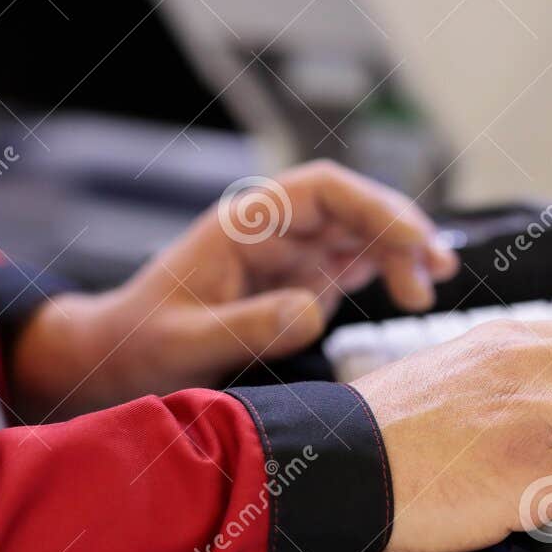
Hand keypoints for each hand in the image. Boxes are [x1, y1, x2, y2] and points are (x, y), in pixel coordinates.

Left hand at [10, 161, 456, 418]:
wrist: (114, 361)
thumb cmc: (138, 345)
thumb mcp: (184, 342)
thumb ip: (248, 326)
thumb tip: (315, 311)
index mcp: (243, 224)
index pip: (324, 190)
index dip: (376, 208)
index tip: (413, 242)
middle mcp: (272, 231)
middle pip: (353, 208)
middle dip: (401, 231)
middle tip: (437, 275)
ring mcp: (288, 256)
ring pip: (359, 235)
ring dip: (400, 254)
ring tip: (429, 290)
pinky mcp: (297, 284)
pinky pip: (351, 264)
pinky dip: (385, 273)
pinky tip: (412, 291)